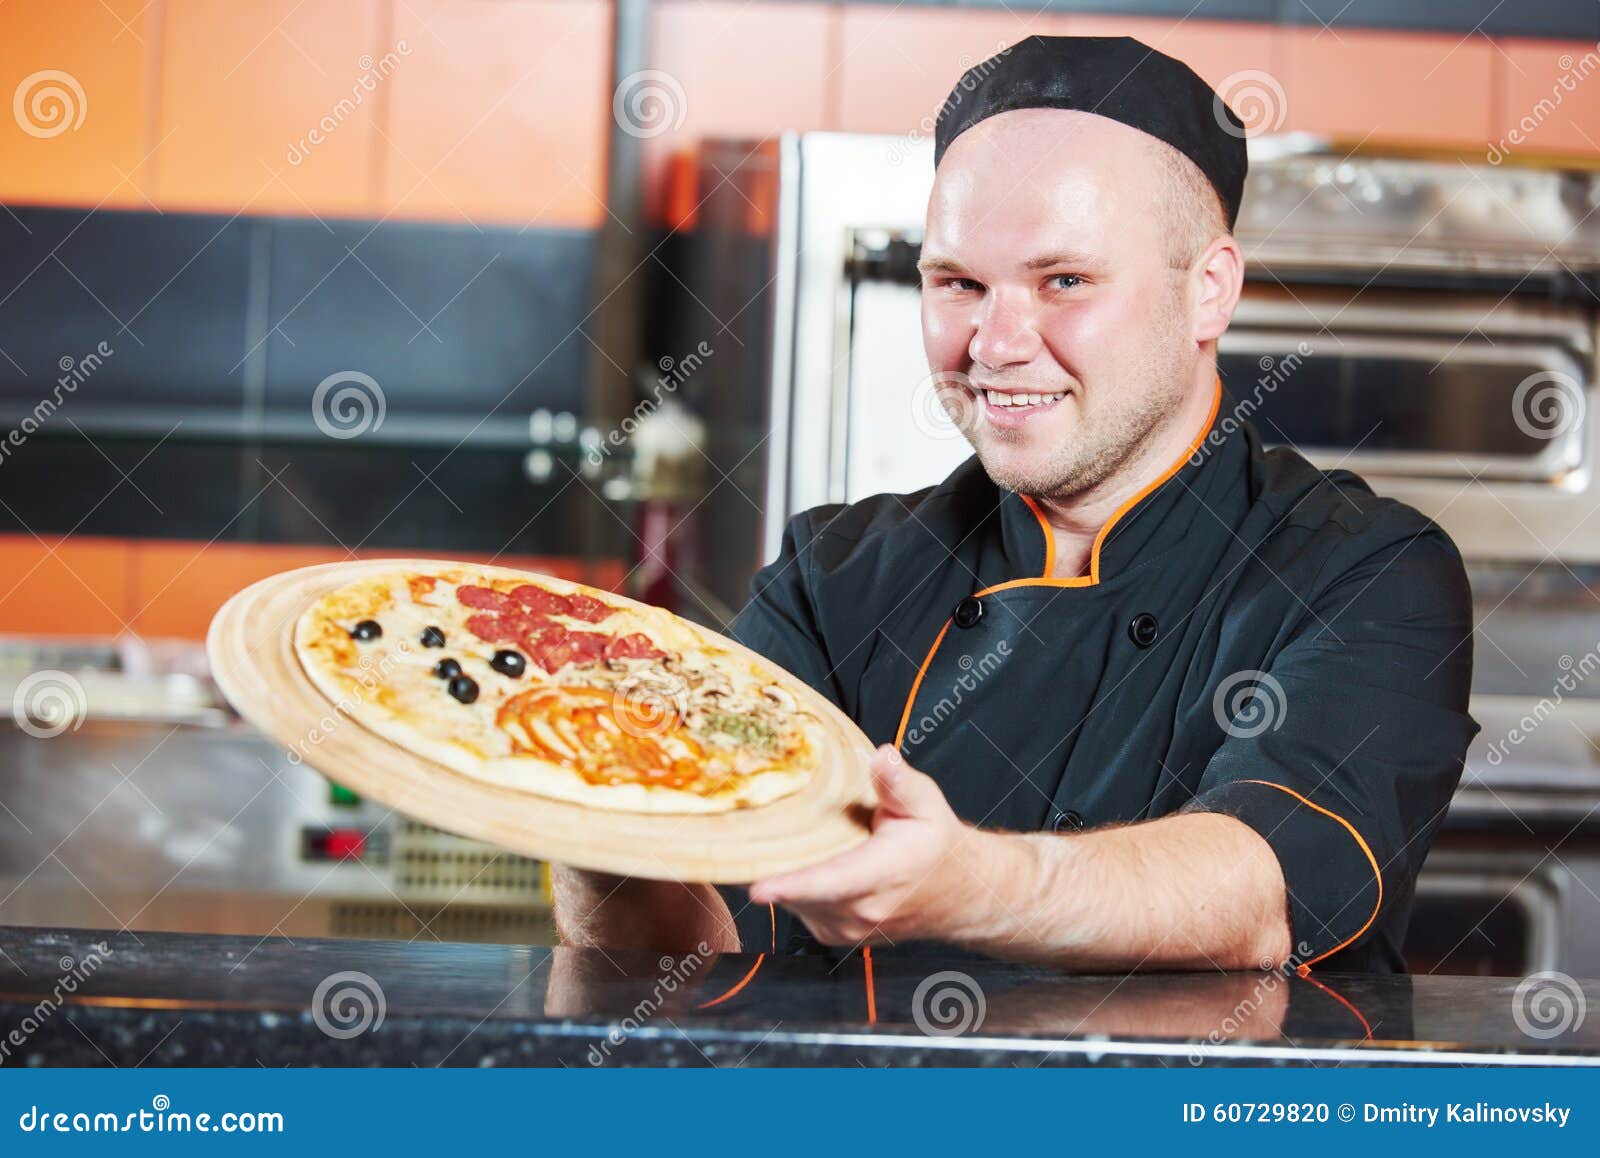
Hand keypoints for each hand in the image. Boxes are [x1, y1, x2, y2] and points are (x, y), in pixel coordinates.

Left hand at [747, 744, 984, 946]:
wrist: (956, 892)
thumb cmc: (935, 844)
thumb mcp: (925, 802)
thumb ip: (899, 781)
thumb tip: (882, 756)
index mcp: (883, 874)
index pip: (830, 883)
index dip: (791, 885)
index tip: (757, 888)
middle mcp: (861, 910)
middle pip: (797, 890)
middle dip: (772, 864)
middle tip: (754, 830)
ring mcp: (845, 928)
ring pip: (793, 900)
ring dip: (785, 873)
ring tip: (797, 841)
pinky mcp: (831, 934)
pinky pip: (797, 907)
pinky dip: (794, 887)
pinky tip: (807, 862)